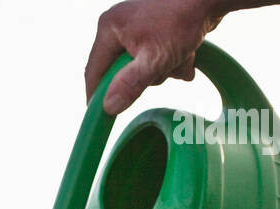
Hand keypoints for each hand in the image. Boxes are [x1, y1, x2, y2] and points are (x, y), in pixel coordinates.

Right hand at [85, 0, 225, 114]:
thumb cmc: (182, 20)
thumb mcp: (153, 60)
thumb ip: (129, 85)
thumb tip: (108, 107)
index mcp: (110, 28)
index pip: (94, 72)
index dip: (97, 97)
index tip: (103, 118)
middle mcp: (119, 25)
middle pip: (120, 72)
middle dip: (146, 78)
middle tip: (163, 70)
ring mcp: (136, 26)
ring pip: (140, 67)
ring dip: (163, 70)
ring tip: (179, 57)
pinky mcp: (153, 28)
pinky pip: (154, 57)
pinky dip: (170, 61)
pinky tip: (185, 52)